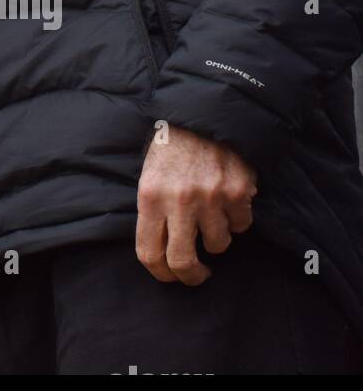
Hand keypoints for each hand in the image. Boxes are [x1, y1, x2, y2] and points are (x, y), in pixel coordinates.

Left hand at [135, 124, 256, 284]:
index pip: (149, 253)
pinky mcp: (237, 192)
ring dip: (217, 238)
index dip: (161, 273)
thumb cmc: (171, 148)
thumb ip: (153, 211)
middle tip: (198, 274)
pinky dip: (238, 219)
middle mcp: (178, 200)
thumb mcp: (148, 176)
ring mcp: (210, 198)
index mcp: (149, 196)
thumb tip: (161, 253)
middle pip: (183, 262)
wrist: (202, 114)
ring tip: (212, 216)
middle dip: (191, 276)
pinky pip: (242, 225)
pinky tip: (229, 201)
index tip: (170, 275)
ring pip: (218, 245)